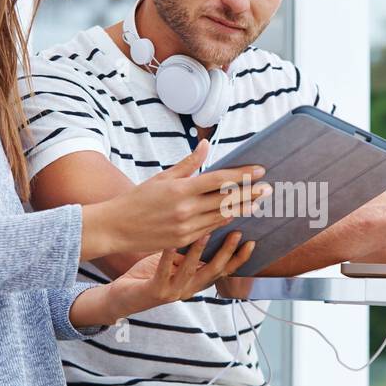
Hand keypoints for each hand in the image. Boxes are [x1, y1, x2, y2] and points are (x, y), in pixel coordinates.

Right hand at [87, 140, 270, 258]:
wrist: (116, 228)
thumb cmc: (138, 199)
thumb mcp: (161, 177)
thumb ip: (188, 163)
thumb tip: (205, 144)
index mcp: (180, 189)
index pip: (219, 180)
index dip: (242, 175)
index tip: (260, 171)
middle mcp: (186, 209)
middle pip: (226, 200)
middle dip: (250, 193)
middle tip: (269, 188)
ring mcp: (186, 228)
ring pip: (222, 216)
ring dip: (242, 209)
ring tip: (258, 202)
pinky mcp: (184, 240)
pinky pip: (211, 229)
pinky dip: (225, 221)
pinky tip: (237, 215)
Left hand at [106, 231, 255, 318]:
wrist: (122, 297)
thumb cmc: (149, 274)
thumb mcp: (175, 262)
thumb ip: (191, 250)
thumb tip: (207, 223)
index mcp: (196, 282)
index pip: (225, 271)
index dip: (239, 258)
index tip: (252, 241)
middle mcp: (189, 289)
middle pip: (214, 271)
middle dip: (227, 252)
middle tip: (237, 232)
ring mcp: (173, 291)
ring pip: (192, 271)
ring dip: (200, 251)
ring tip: (206, 232)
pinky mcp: (156, 291)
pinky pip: (165, 271)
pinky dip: (169, 256)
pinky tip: (172, 241)